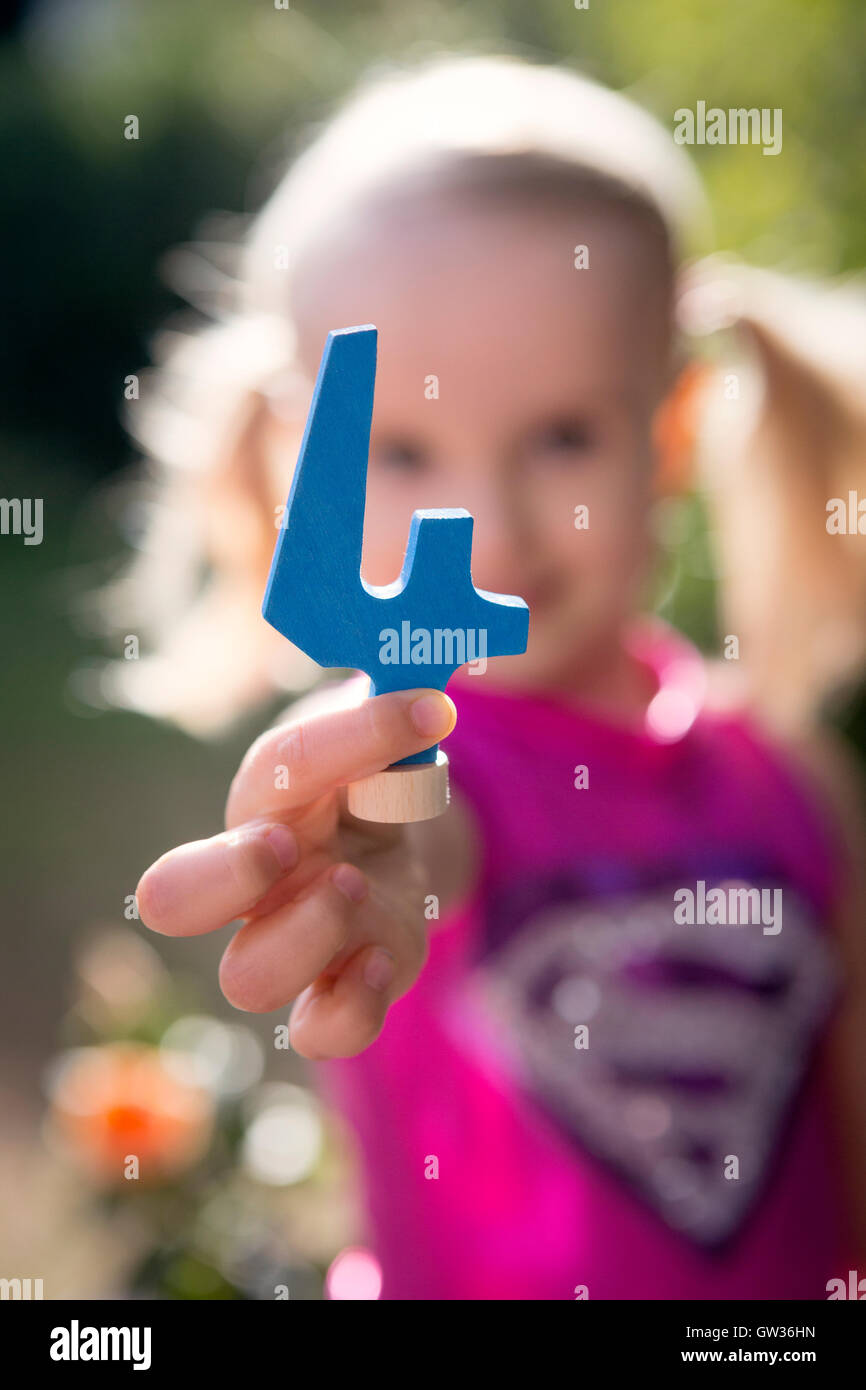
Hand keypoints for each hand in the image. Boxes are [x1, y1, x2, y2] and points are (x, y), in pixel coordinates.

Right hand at [136, 688, 455, 1058]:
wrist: (396, 837)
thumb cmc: (371, 779)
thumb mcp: (385, 740)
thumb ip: (397, 721)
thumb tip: (427, 704)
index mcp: (266, 799)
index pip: (278, 765)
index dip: (333, 746)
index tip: (421, 715)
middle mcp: (256, 880)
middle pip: (174, 899)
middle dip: (225, 874)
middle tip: (284, 845)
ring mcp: (294, 941)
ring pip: (247, 978)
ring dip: (305, 934)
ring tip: (355, 886)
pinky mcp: (344, 988)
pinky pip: (321, 1031)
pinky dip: (349, 1008)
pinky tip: (383, 957)